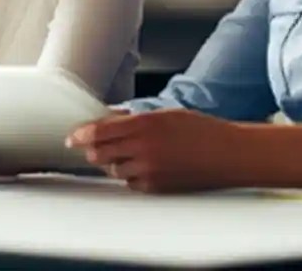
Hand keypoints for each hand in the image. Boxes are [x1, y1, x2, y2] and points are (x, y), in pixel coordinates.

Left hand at [66, 109, 238, 193]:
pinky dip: (131, 176)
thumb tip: (110, 120)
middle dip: (94, 150)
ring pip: (113, 170)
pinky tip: (144, 167)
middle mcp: (143, 148)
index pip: (99, 131)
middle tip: (95, 146)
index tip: (72, 137)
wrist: (228, 154)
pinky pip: (130, 183)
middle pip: (100, 153)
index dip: (81, 135)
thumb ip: (135, 119)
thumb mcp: (166, 115)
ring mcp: (149, 170)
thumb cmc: (202, 130)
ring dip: (114, 163)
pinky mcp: (156, 187)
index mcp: (144, 124)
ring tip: (129, 154)